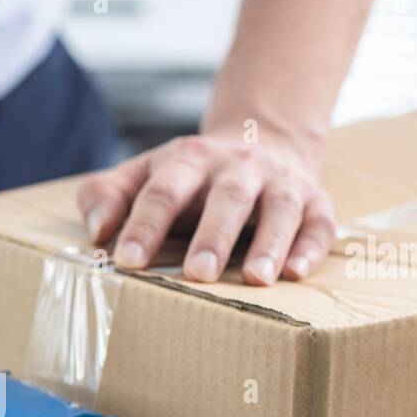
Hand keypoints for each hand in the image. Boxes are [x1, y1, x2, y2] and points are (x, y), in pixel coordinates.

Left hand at [77, 133, 335, 285]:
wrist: (258, 139)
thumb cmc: (188, 176)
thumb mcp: (142, 175)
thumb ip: (107, 195)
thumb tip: (97, 231)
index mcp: (189, 160)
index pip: (163, 192)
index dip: (145, 226)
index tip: (128, 261)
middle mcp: (238, 166)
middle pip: (227, 197)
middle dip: (214, 235)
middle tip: (200, 273)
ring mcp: (280, 181)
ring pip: (280, 208)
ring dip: (270, 242)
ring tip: (258, 278)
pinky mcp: (315, 199)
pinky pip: (320, 221)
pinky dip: (311, 246)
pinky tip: (297, 271)